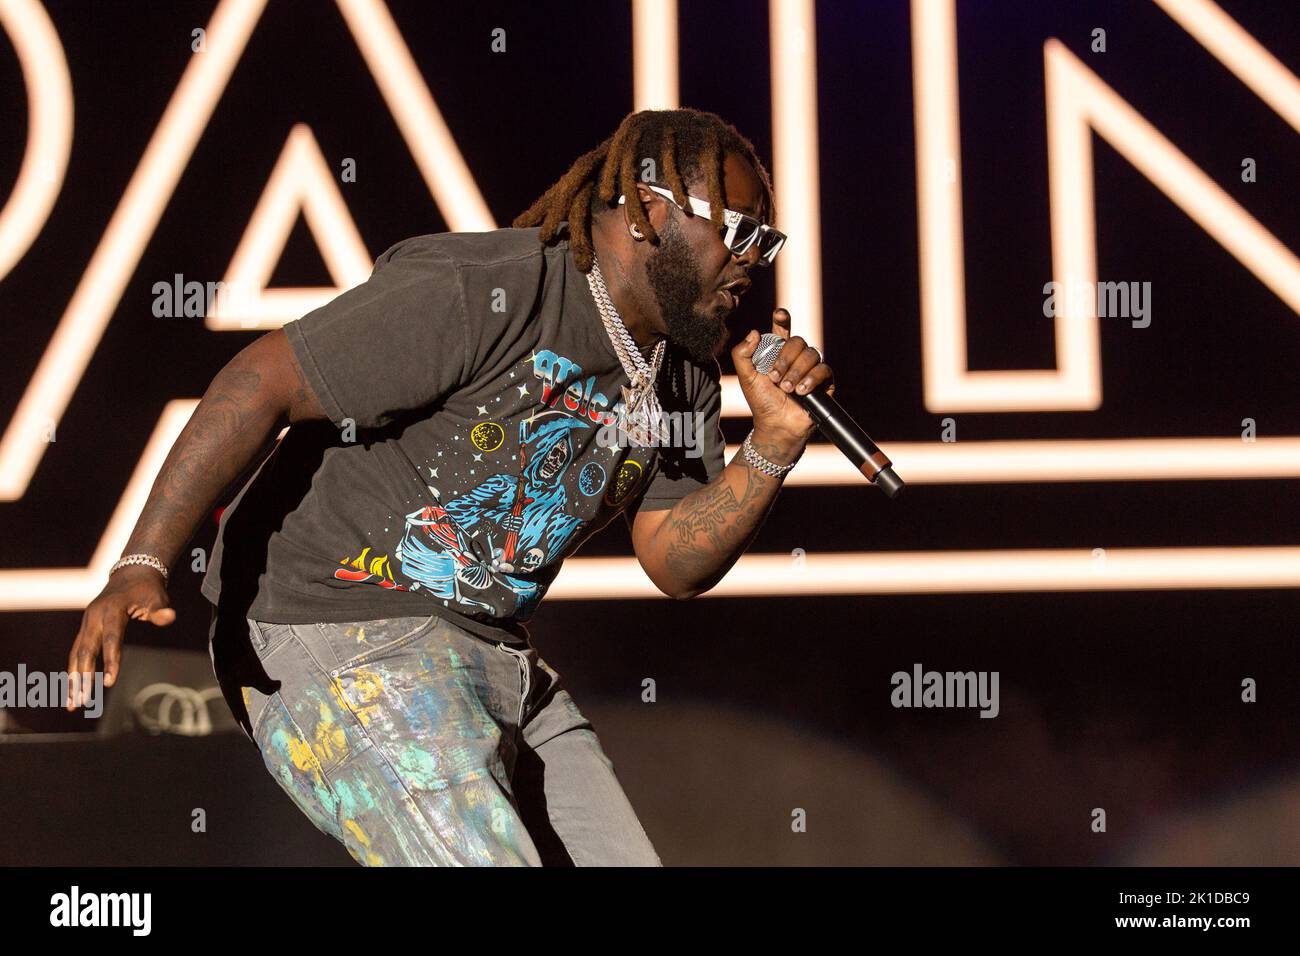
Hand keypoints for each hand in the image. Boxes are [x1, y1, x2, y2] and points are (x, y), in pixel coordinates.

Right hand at [65, 565, 174, 709]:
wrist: (131, 575)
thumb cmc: (148, 590)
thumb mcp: (158, 597)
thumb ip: (160, 610)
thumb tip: (170, 616)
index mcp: (112, 610)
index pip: (111, 639)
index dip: (111, 661)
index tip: (109, 684)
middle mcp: (94, 617)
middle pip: (86, 650)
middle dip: (83, 678)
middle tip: (82, 701)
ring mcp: (87, 623)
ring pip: (76, 654)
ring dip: (73, 680)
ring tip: (72, 705)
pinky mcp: (86, 629)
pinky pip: (77, 653)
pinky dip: (74, 672)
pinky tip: (73, 691)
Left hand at [731, 308, 834, 462]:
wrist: (776, 425)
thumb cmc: (761, 402)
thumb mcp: (746, 378)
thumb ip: (742, 354)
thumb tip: (755, 332)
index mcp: (777, 353)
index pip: (782, 330)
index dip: (782, 319)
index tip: (779, 314)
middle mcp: (796, 357)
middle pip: (798, 341)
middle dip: (785, 359)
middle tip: (774, 378)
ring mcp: (811, 368)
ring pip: (812, 354)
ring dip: (796, 372)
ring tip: (787, 389)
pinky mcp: (824, 381)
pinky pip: (824, 369)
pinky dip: (811, 379)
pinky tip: (802, 391)